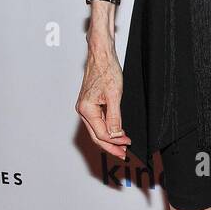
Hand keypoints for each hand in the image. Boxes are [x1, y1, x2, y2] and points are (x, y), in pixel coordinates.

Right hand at [75, 38, 130, 158]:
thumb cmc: (106, 70)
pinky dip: (108, 129)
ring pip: (97, 130)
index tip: (127, 145)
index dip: (115, 142)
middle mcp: (83, 110)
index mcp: (86, 109)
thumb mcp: (114, 95)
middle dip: (111, 146)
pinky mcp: (90, 104)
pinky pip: (98, 122)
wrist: (101, 55)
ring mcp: (85, 108)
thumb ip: (114, 117)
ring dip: (110, 139)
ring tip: (122, 146)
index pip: (101, 134)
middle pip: (97, 136)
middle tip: (123, 154)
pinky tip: (116, 133)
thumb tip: (115, 134)